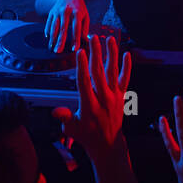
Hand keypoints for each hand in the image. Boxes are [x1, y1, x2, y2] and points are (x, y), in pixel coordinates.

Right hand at [45, 0, 88, 54]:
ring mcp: (57, 11)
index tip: (74, 49)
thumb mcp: (85, 15)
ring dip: (52, 38)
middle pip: (63, 28)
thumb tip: (86, 41)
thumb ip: (85, 28)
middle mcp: (66, 11)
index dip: (75, 39)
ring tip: (51, 48)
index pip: (76, 28)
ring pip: (54, 26)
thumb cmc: (79, 8)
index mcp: (77, 13)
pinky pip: (48, 23)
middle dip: (60, 41)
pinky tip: (48, 39)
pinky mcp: (51, 12)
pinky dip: (48, 32)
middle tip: (58, 51)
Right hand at [52, 33, 129, 161]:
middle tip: (92, 38)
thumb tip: (55, 111)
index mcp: (89, 106)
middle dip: (96, 53)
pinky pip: (125, 79)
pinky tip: (127, 54)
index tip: (79, 51)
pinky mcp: (121, 96)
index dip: (82, 66)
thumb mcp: (72, 129)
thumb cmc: (86, 135)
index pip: (84, 82)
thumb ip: (65, 118)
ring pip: (112, 72)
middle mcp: (103, 99)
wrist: (107, 143)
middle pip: (99, 72)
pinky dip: (126, 67)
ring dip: (111, 54)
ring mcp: (114, 97)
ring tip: (109, 39)